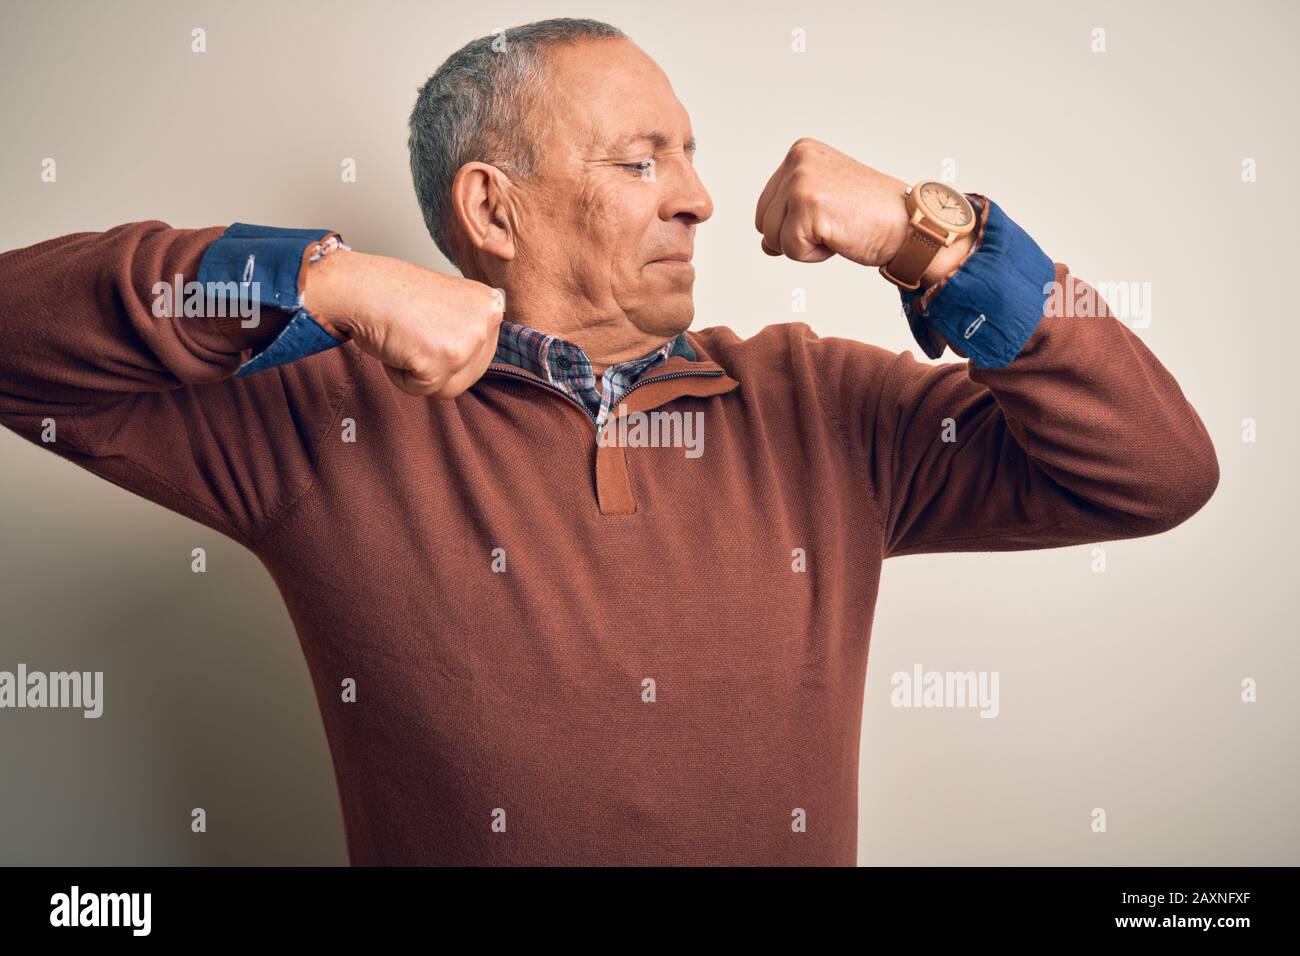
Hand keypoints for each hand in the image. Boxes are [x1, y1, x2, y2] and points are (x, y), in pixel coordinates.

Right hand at [303, 251, 503, 396]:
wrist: (360, 286)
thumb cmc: (394, 295)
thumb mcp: (449, 306)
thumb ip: (467, 330)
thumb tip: (473, 363)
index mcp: (489, 306)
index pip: (481, 355)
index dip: (447, 351)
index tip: (430, 331)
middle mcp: (486, 320)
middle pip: (468, 376)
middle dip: (436, 365)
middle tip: (414, 334)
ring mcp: (468, 340)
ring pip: (447, 388)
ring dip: (420, 373)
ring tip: (407, 339)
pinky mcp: (443, 359)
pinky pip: (421, 390)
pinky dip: (400, 375)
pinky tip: (395, 344)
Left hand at [754, 137, 972, 284]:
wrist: (910, 225)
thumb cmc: (873, 215)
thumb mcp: (824, 201)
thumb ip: (789, 214)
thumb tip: (765, 244)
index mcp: (800, 153)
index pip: (766, 207)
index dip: (795, 224)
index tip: (832, 213)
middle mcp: (797, 160)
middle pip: (764, 223)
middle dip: (796, 235)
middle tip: (837, 222)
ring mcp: (801, 181)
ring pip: (773, 239)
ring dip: (806, 245)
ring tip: (839, 227)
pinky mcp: (807, 206)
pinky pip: (791, 251)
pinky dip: (815, 255)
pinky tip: (841, 235)